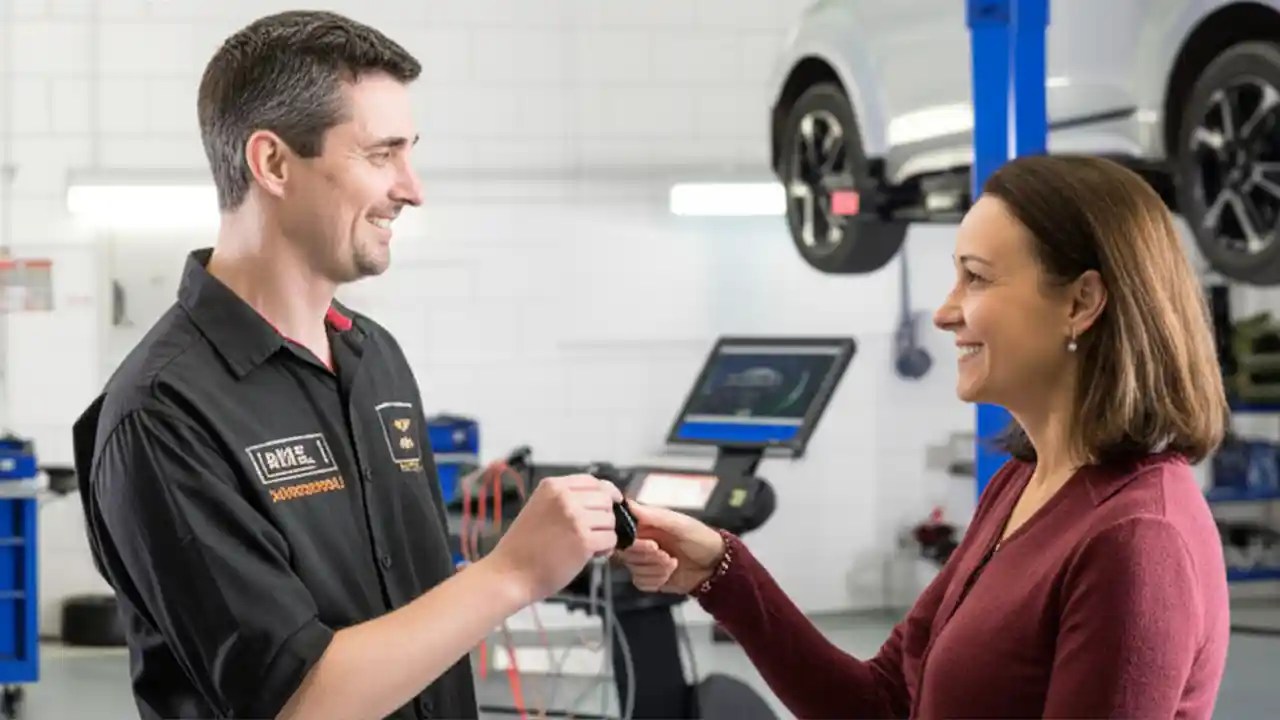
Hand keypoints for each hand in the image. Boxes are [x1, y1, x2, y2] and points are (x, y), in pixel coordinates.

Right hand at [487, 474, 621, 603]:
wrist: (509, 574)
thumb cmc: (523, 547)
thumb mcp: (539, 508)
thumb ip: (565, 500)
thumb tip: (601, 497)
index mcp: (552, 486)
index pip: (592, 481)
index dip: (606, 492)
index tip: (612, 502)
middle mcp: (564, 498)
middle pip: (605, 499)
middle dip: (604, 516)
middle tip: (594, 532)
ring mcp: (575, 518)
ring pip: (610, 520)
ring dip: (605, 533)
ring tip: (590, 546)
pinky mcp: (583, 541)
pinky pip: (611, 539)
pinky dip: (605, 549)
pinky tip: (592, 555)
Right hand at [615, 502, 725, 594]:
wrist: (716, 566)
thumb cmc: (700, 538)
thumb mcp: (680, 524)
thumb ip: (653, 515)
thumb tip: (628, 504)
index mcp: (645, 525)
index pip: (623, 531)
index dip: (633, 542)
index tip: (652, 544)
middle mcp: (641, 542)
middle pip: (626, 553)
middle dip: (648, 557)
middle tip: (666, 554)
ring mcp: (645, 561)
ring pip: (633, 569)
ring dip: (655, 569)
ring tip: (673, 563)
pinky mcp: (650, 578)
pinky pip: (640, 582)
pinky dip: (655, 580)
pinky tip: (669, 574)